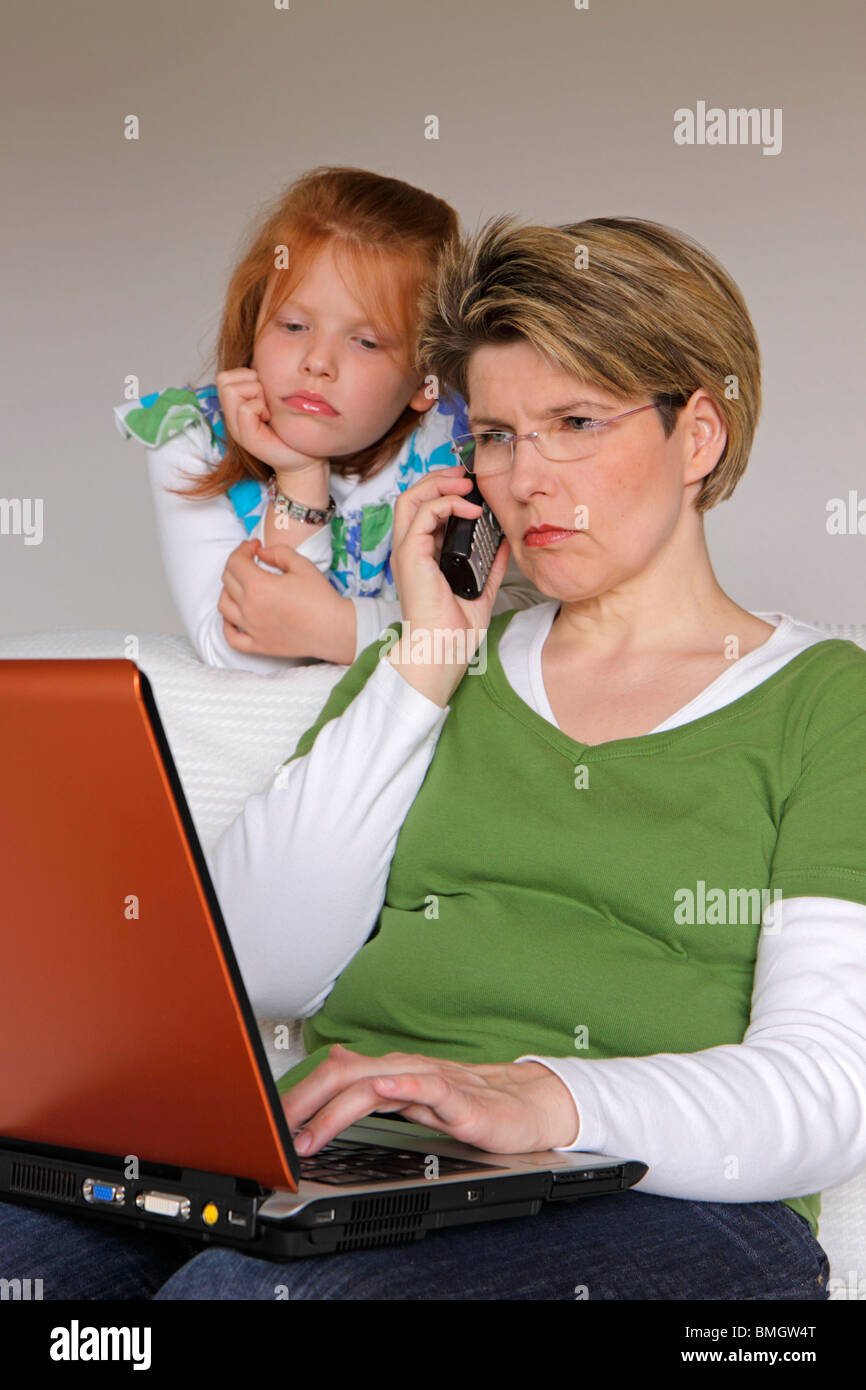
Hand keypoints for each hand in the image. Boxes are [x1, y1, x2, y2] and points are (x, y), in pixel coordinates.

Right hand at [216, 367, 327, 474]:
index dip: (246, 377)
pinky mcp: (246, 439)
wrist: (305, 458)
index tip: (265, 394)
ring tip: (268, 412)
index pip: (224, 376)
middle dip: (250, 383)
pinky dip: (260, 408)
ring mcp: (236, 428)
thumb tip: (261, 357)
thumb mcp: (275, 397)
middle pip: (223, 379)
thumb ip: (263, 381)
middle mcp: (232, 416)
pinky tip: (270, 420)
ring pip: (232, 390)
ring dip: (255, 395)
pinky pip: (245, 408)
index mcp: (236, 405)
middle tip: (267, 402)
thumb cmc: (292, 427)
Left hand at [218, 539, 354, 662]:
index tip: (255, 546)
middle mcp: (249, 608)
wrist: (334, 629)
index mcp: (258, 586)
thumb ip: (277, 552)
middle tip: (251, 561)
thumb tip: (261, 553)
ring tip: (243, 586)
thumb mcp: (302, 564)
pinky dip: (227, 626)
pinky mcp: (258, 645)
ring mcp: (251, 629)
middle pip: (227, 580)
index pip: (235, 561)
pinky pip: (231, 637)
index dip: (243, 549)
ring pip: (224, 606)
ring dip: (229, 590)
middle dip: (237, 564)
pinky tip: (235, 616)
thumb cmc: (320, 597)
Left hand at [282, 1045, 579, 1157]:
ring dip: (335, 1108)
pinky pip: (429, 1087)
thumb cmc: (469, 1103)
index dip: (295, 1095)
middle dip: (301, 1101)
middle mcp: (405, 1069)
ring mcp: (433, 1082)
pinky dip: (402, 1086)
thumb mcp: (410, 1101)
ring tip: (308, 1134)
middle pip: (342, 1074)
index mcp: (390, 1071)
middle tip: (273, 1132)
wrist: (528, 1107)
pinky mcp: (462, 1099)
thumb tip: (329, 1073)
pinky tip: (383, 1090)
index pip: (332, 1075)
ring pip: (374, 1082)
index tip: (265, 1124)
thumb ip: (372, 1090)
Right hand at [385, 465, 511, 703]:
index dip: (444, 491)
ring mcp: (407, 551)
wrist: (442, 652)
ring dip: (439, 483)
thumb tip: (505, 544)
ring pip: (411, 497)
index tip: (472, 488)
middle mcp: (410, 550)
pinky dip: (448, 503)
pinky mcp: (410, 555)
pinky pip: (424, 513)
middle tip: (468, 476)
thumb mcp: (482, 591)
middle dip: (439, 478)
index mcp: (423, 557)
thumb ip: (491, 566)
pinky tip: (472, 510)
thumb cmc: (454, 633)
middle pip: (412, 496)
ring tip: (467, 484)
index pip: (424, 510)